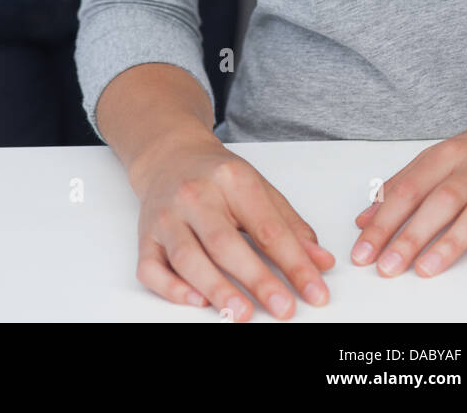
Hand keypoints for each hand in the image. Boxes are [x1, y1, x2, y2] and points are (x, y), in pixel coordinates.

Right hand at [134, 129, 335, 319]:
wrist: (169, 154)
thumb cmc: (217, 176)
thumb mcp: (258, 189)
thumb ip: (290, 226)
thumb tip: (321, 263)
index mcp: (230, 178)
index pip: (267, 226)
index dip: (294, 262)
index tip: (315, 291)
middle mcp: (194, 195)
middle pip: (224, 242)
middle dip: (256, 278)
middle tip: (284, 308)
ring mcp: (166, 216)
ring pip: (187, 256)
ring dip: (215, 288)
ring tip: (241, 313)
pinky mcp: (145, 236)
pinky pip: (151, 268)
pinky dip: (171, 288)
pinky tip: (195, 300)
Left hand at [351, 111, 466, 276]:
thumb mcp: (439, 158)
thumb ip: (403, 186)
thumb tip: (365, 219)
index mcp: (446, 155)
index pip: (407, 190)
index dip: (382, 222)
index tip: (363, 251)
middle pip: (438, 201)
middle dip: (409, 236)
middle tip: (386, 266)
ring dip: (450, 241)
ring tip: (424, 269)